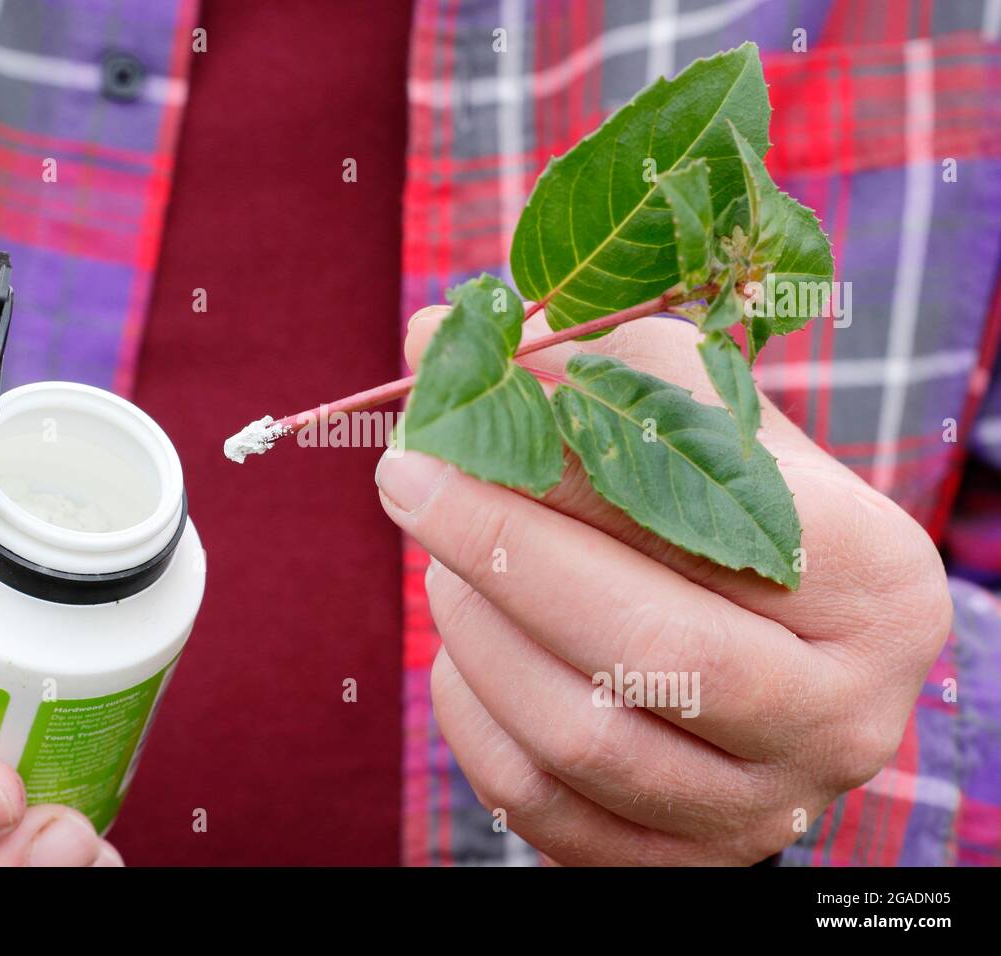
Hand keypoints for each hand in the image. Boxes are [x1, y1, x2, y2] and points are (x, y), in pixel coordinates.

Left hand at [376, 307, 952, 864]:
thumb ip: (587, 372)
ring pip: (577, 736)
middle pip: (640, 651)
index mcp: (875, 587)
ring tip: (448, 563)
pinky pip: (538, 802)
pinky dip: (474, 712)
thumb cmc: (737, 514)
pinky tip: (471, 648)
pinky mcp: (682, 863)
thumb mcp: (699, 423)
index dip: (553, 475)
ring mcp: (763, 807)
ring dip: (478, 633)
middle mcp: (839, 715)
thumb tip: (435, 342)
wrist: (783, 651)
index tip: (441, 427)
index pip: (700, 527)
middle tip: (406, 480)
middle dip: (498, 554)